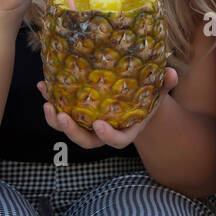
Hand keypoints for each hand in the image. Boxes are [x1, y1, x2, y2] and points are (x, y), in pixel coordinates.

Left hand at [37, 67, 177, 148]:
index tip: (99, 125)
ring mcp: (89, 125)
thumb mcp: (159, 91)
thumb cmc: (148, 97)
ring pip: (69, 130)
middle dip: (71, 131)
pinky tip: (42, 86)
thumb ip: (166, 84)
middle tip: (62, 115)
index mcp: (126, 131)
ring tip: (47, 104)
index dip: (107, 137)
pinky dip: (51, 100)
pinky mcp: (77, 115)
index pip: (117, 141)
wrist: (135, 99)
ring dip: (55, 120)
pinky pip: (61, 112)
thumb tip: (173, 74)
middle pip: (86, 141)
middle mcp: (105, 132)